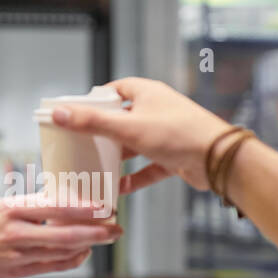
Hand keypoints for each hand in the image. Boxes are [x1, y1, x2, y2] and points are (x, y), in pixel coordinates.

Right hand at [0, 194, 122, 277]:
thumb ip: (28, 205)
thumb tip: (60, 200)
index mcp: (10, 210)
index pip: (52, 208)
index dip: (81, 209)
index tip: (102, 206)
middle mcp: (15, 233)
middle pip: (64, 235)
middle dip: (95, 233)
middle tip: (116, 228)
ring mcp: (16, 255)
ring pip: (61, 252)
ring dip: (88, 246)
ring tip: (106, 238)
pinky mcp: (17, 271)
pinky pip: (52, 267)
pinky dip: (72, 260)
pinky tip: (84, 253)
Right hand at [50, 77, 230, 191]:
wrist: (218, 159)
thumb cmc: (178, 134)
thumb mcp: (128, 127)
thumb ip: (92, 121)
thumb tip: (60, 113)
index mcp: (147, 93)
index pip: (115, 89)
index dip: (95, 100)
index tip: (76, 113)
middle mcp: (156, 110)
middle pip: (122, 119)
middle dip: (103, 133)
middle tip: (82, 144)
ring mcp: (166, 134)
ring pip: (135, 145)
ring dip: (118, 157)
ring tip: (96, 167)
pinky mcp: (173, 156)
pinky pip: (148, 167)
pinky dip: (135, 177)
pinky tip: (120, 188)